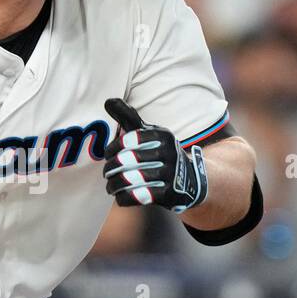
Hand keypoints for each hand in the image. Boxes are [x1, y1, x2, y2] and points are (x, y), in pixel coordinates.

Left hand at [103, 98, 207, 212]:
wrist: (190, 180)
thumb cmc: (160, 153)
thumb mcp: (148, 133)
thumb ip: (128, 117)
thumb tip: (108, 100)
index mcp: (162, 135)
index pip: (128, 139)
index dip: (112, 148)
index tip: (107, 155)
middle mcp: (168, 152)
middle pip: (127, 160)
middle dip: (111, 168)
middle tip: (106, 173)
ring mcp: (170, 174)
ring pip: (131, 179)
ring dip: (114, 185)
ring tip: (110, 186)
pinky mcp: (169, 194)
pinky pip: (139, 196)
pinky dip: (124, 197)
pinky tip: (119, 196)